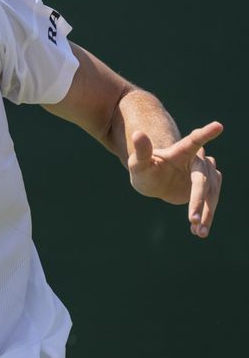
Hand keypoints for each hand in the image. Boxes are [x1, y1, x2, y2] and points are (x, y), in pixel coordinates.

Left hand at [128, 121, 223, 237]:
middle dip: (198, 200)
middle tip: (192, 219)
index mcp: (181, 151)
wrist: (154, 180)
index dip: (205, 134)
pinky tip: (198, 231)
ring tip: (198, 232)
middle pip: (202, 180)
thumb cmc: (144, 168)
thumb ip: (141, 151)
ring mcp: (204, 174)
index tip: (218, 125)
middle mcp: (196, 161)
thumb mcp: (138, 163)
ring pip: (212, 193)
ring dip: (207, 213)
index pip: (194, 141)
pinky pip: (212, 202)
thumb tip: (138, 133)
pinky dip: (207, 215)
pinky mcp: (209, 187)